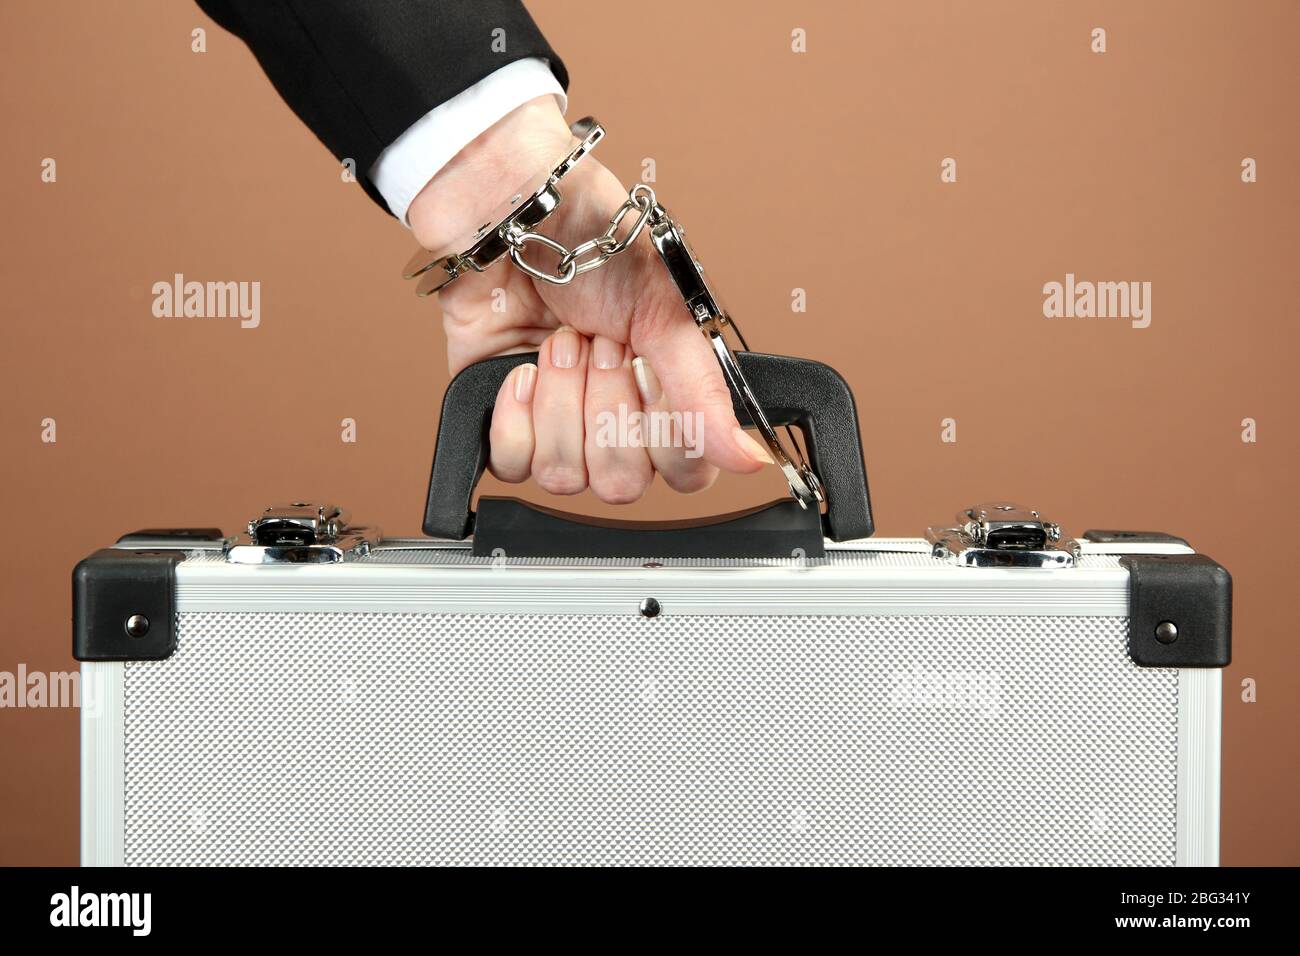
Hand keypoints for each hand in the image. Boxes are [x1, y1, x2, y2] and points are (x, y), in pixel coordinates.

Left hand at [407, 96, 772, 503]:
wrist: (512, 214)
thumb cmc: (593, 242)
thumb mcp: (665, 312)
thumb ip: (704, 393)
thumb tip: (749, 458)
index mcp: (667, 398)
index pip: (684, 473)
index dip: (666, 434)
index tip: (650, 372)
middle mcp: (616, 421)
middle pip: (621, 484)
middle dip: (607, 405)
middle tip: (600, 344)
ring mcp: (559, 426)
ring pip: (565, 476)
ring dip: (562, 400)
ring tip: (559, 344)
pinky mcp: (503, 422)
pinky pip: (512, 463)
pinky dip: (516, 412)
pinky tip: (522, 369)